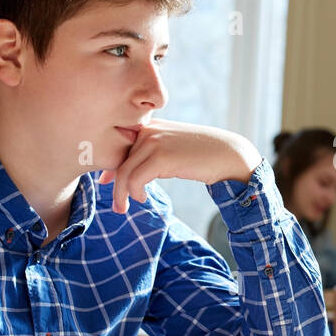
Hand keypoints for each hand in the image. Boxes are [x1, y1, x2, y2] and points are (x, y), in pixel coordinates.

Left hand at [98, 119, 262, 212]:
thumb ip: (153, 153)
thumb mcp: (173, 149)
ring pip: (124, 172)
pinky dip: (135, 193)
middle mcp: (149, 131)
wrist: (228, 154)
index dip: (112, 168)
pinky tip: (143, 198)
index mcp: (151, 127)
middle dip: (115, 185)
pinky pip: (136, 179)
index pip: (120, 147)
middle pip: (119, 161)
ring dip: (121, 194)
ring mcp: (154, 142)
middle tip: (117, 206)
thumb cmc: (203, 155)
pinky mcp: (161, 156)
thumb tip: (133, 171)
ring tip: (124, 208)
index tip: (107, 183)